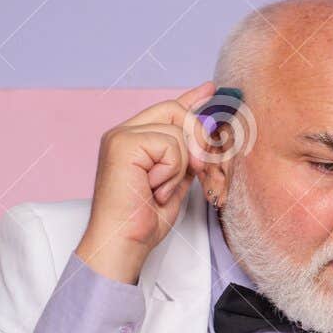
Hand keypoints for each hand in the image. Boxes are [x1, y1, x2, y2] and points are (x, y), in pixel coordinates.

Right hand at [75, 82, 217, 283]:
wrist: (123, 241)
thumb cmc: (144, 219)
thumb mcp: (175, 181)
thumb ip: (186, 155)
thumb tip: (206, 134)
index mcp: (134, 139)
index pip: (167, 110)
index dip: (191, 100)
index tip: (211, 90)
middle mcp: (124, 132)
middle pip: (176, 111)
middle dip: (197, 140)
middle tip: (198, 169)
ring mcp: (121, 136)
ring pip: (177, 132)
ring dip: (181, 167)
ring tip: (160, 189)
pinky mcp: (123, 143)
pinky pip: (170, 145)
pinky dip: (170, 171)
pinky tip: (154, 187)